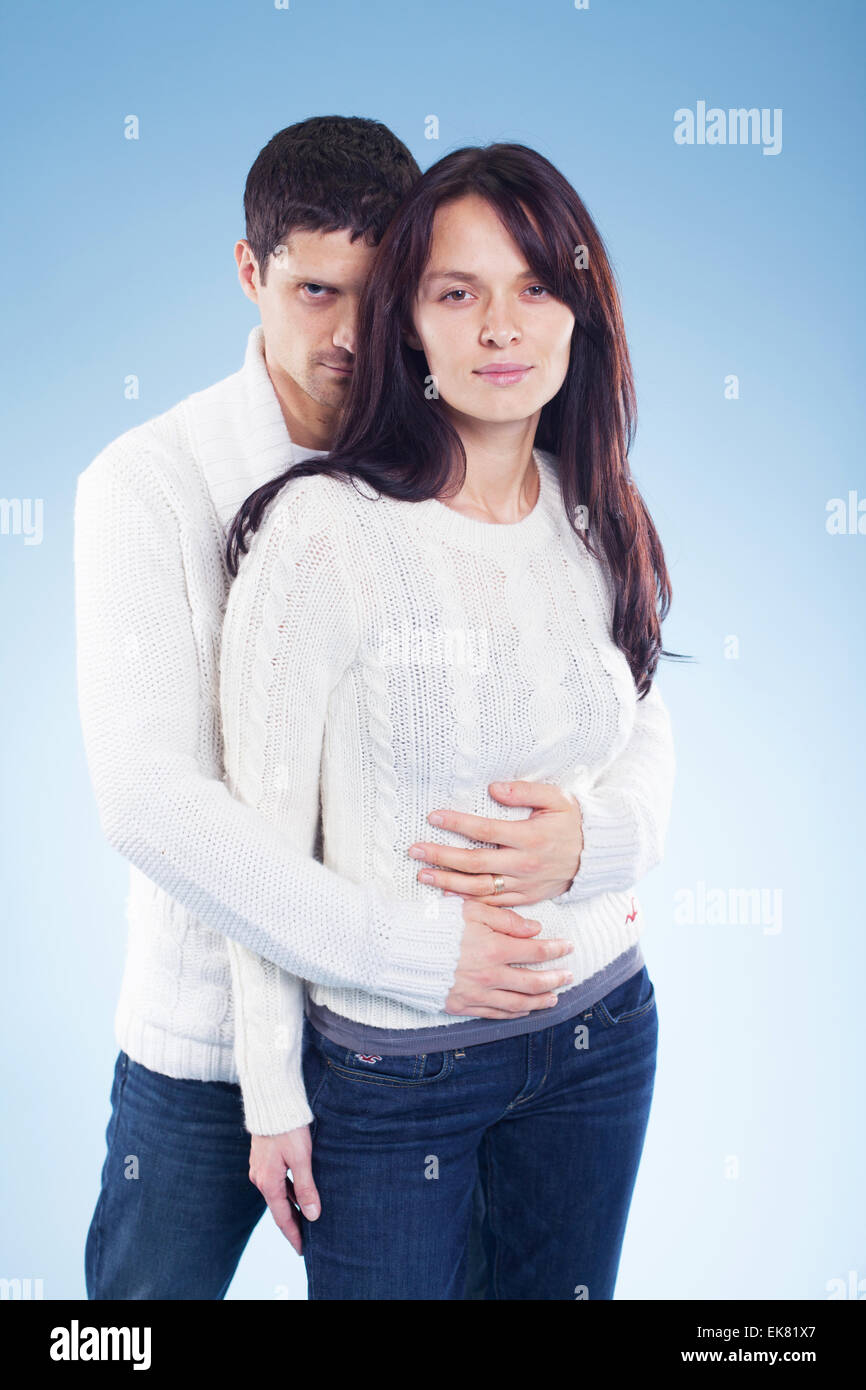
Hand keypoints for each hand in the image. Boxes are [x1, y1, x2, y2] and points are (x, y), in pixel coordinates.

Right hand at [248, 1127, 320, 1254]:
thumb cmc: (288, 1128)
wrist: (272, 1101)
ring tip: (306, 1220)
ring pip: (278, 1195)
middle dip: (293, 1224)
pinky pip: (277, 1182)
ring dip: (291, 1208)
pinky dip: (288, 1192)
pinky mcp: (263, 1158)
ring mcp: (260, 1168)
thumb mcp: (301, 1158)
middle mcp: (260, 1178)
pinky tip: (299, 1193)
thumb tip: (313, 1216)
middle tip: (306, 1241)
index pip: (283, 1218)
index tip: (302, 1251)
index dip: (294, 1236)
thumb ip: (306, 1188)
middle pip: (279, 1208)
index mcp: (268, 1183)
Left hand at [409, 780, 583, 905]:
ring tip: (422, 874)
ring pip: (479, 888)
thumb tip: (494, 788)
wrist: (597, 856)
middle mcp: (524, 865)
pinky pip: (492, 904)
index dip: (457, 824)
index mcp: (530, 837)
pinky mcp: (525, 899)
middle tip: (414, 850)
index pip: (485, 831)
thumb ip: (525, 791)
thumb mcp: (557, 798)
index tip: (433, 816)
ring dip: (447, 882)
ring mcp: (523, 885)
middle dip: (441, 856)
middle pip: (474, 863)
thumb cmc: (573, 822)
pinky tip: (447, 894)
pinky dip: (468, 902)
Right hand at [445, 898, 574, 1018]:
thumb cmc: (433, 923)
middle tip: (568, 976)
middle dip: (554, 979)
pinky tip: (523, 1010)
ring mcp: (475, 994)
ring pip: (516, 1004)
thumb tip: (535, 929)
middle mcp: (488, 976)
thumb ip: (506, 919)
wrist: (397, 949)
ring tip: (553, 998)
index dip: (555, 950)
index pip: (535, 952)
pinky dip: (513, 1014)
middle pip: (531, 982)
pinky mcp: (460, 1006)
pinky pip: (494, 1014)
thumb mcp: (471, 909)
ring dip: (539, 1001)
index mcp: (493, 949)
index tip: (568, 947)